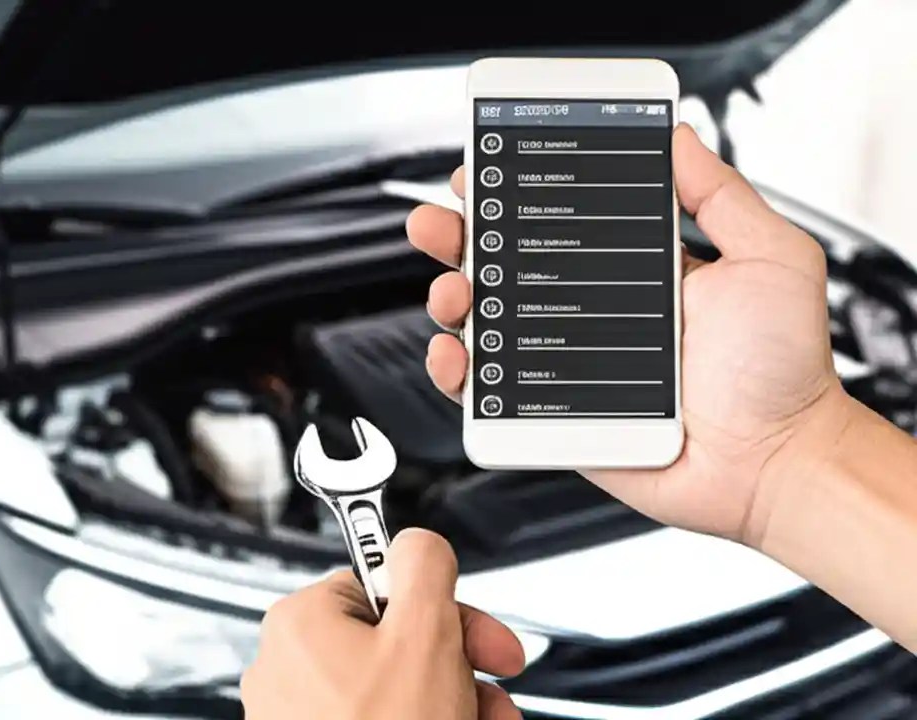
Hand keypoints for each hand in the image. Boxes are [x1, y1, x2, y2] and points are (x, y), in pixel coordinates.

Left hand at [241, 529, 524, 719]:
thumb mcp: (426, 636)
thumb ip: (426, 569)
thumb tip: (419, 541)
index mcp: (302, 622)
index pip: (387, 586)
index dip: (449, 613)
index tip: (486, 641)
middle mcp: (287, 665)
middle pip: (396, 641)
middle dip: (459, 668)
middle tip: (493, 691)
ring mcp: (295, 715)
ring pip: (393, 689)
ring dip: (453, 703)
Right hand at [408, 124, 849, 546]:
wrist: (777, 461)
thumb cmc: (783, 370)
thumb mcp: (770, 257)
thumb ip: (721, 196)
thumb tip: (680, 138)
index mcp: (635, 271)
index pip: (558, 221)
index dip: (514, 194)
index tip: (486, 169)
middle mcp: (593, 313)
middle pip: (507, 266)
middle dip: (461, 237)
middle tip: (441, 220)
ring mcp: (569, 365)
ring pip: (488, 324)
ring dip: (452, 296)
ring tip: (453, 288)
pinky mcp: (555, 416)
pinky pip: (490, 395)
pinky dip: (458, 372)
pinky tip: (456, 352)